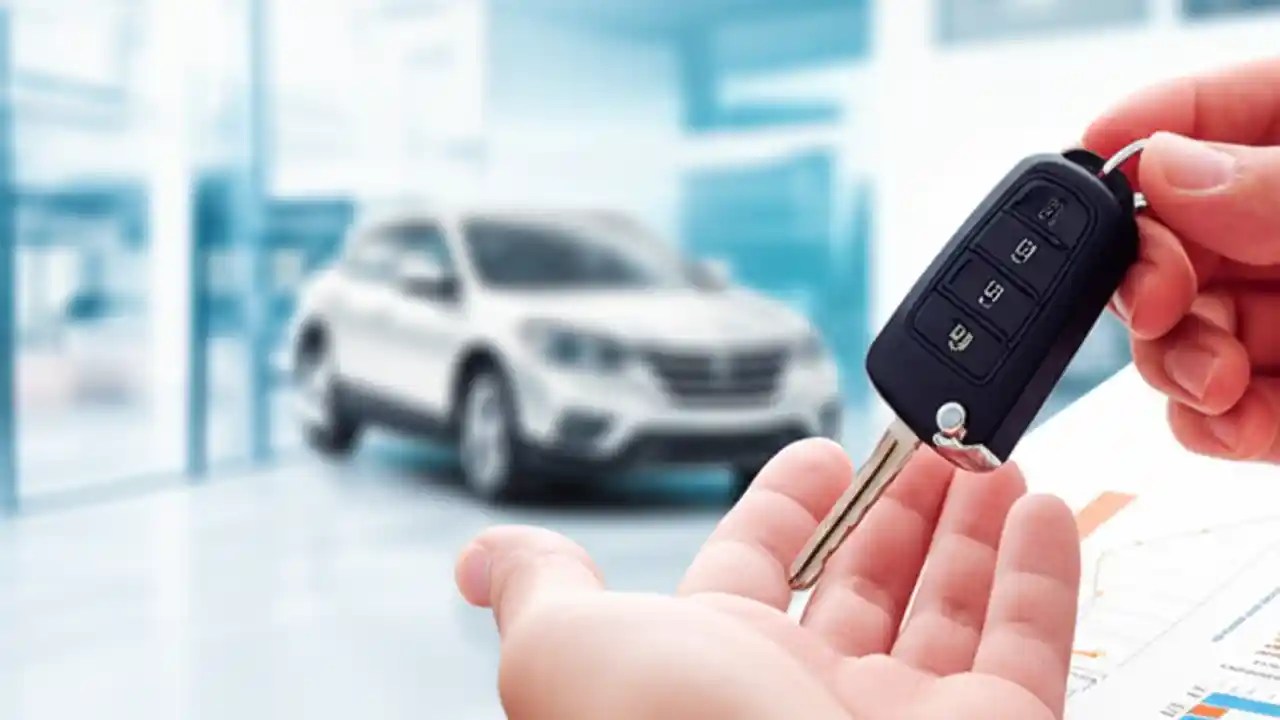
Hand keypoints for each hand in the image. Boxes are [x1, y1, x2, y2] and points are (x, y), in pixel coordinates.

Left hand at [455, 439, 1080, 719]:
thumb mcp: (571, 651)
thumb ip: (543, 590)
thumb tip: (481, 558)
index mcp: (713, 668)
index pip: (761, 566)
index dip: (792, 503)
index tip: (826, 451)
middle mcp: (806, 698)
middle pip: (863, 581)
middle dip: (896, 507)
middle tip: (930, 444)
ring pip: (950, 607)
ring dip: (974, 528)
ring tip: (991, 458)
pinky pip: (1030, 647)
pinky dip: (1043, 576)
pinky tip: (1040, 510)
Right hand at [1085, 57, 1279, 460]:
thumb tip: (1166, 168)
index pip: (1204, 115)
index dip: (1135, 133)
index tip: (1087, 160)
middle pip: (1168, 235)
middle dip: (1146, 275)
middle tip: (1159, 302)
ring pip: (1178, 327)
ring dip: (1175, 360)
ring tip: (1216, 380)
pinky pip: (1218, 408)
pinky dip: (1210, 424)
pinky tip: (1237, 420)